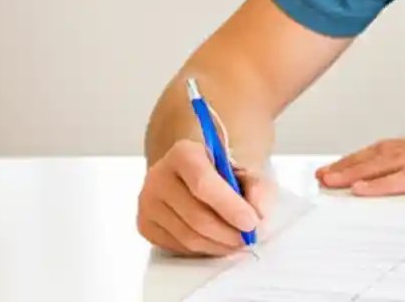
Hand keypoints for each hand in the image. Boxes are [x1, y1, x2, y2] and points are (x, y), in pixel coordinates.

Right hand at [137, 139, 273, 256]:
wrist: (192, 177)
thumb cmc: (220, 175)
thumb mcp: (244, 171)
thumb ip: (258, 188)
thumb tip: (259, 214)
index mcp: (183, 153)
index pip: (203, 183)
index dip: (229, 206)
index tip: (251, 222)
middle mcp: (159, 176)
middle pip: (196, 215)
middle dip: (228, 232)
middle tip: (248, 239)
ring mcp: (148, 202)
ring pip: (188, 236)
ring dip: (218, 245)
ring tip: (236, 242)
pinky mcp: (145, 225)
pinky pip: (177, 247)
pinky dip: (203, 249)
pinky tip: (216, 242)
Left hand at [315, 109, 404, 195]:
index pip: (397, 147)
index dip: (369, 155)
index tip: (349, 163)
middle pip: (382, 152)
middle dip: (351, 163)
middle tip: (326, 172)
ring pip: (386, 163)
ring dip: (355, 172)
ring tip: (332, 180)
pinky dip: (380, 185)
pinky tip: (363, 190)